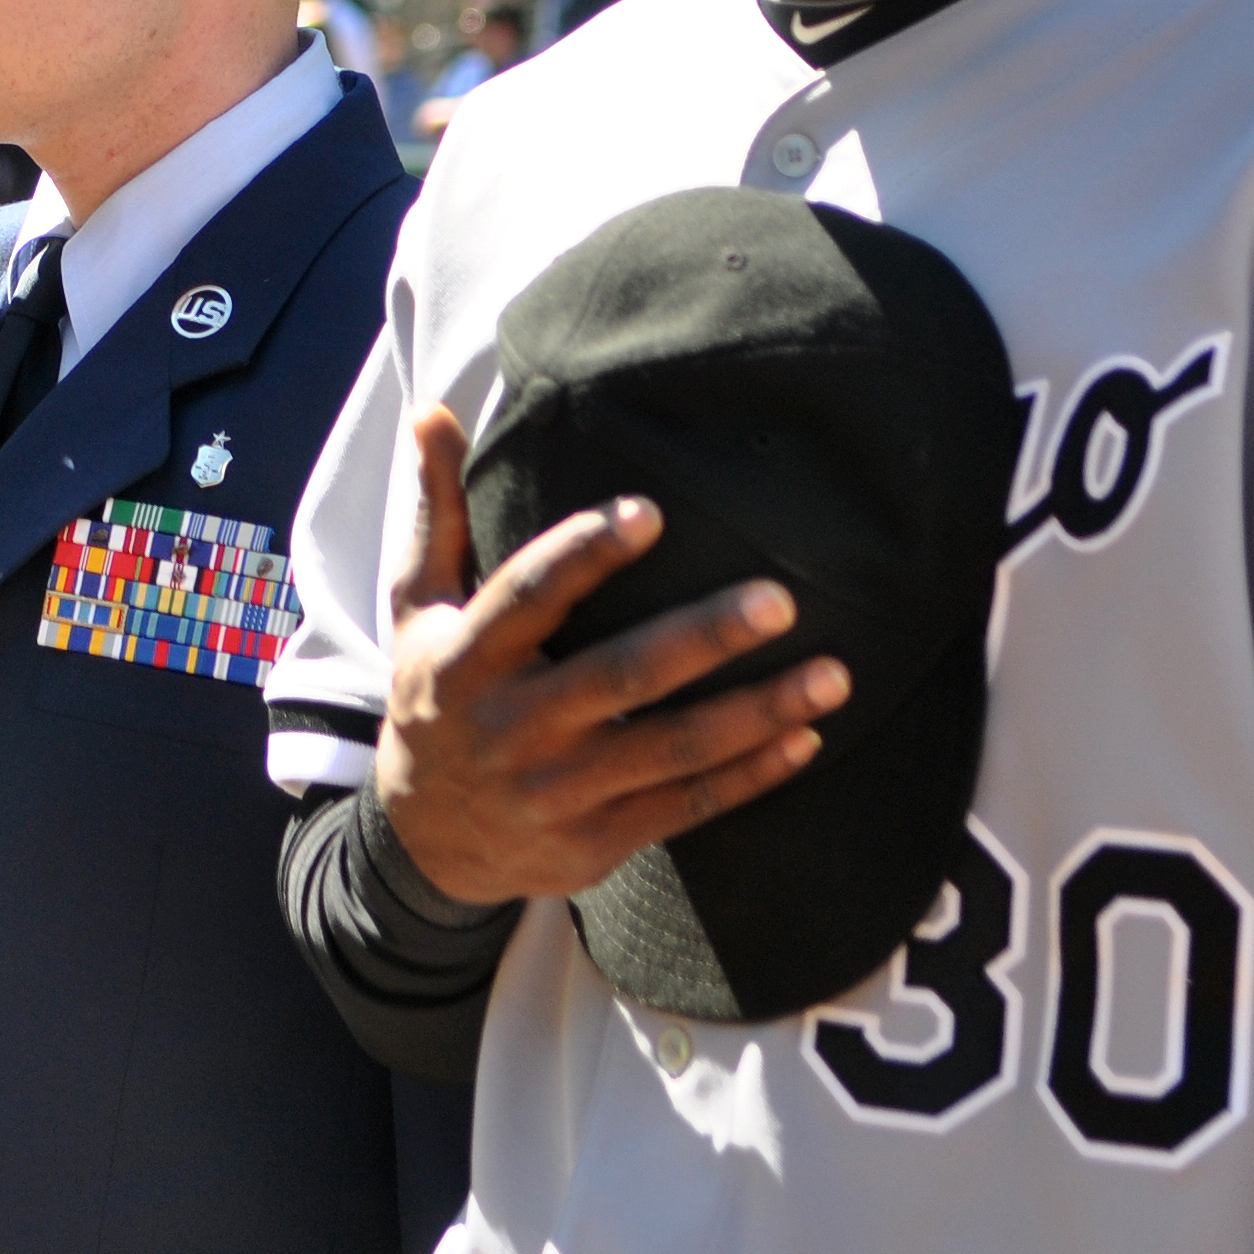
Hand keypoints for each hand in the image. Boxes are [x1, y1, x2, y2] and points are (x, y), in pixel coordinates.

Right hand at [370, 402, 847, 909]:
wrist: (425, 841)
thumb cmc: (436, 698)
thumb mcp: (419, 609)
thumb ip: (440, 513)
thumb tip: (433, 411)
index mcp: (466, 659)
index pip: (528, 596)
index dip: (586, 554)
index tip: (652, 511)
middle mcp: (511, 726)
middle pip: (620, 675)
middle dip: (704, 639)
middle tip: (781, 599)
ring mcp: (558, 791)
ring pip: (672, 747)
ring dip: (757, 712)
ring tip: (833, 674)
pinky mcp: (597, 841)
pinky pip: (686, 806)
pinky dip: (750, 777)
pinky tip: (807, 740)